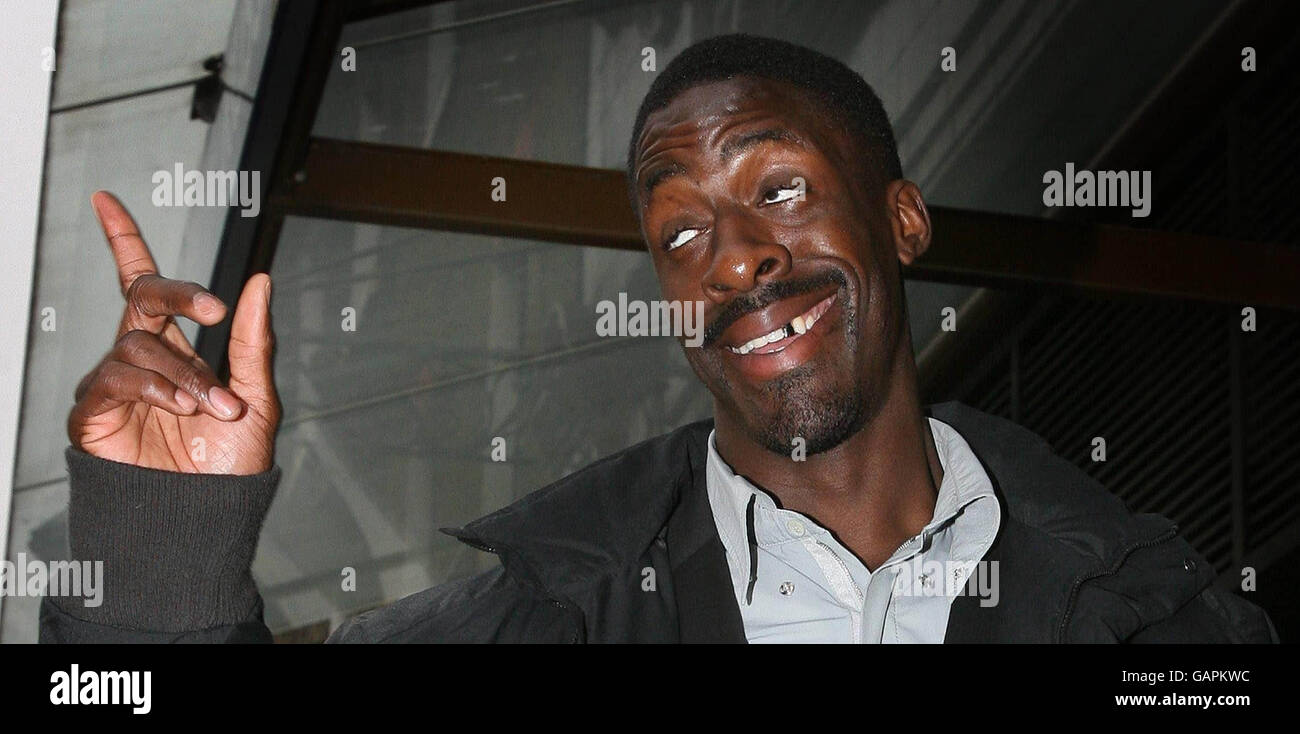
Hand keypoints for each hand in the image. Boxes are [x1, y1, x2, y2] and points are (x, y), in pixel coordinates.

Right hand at [68, 191, 279, 473]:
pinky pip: (116, 379)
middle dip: (175, 294)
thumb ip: (255, 342)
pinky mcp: (92, 413)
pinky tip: (181, 407)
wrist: (207, 519)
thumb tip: (259, 281)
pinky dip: (155, 388)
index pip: (145, 286)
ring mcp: (115, 385)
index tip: (105, 200)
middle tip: (214, 310)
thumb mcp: (258, 399)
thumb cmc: (231, 465)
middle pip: (140, 297)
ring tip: (212, 407)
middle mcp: (143, 359)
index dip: (122, 241)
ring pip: (140, 345)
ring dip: (184, 373)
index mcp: (178, 349)